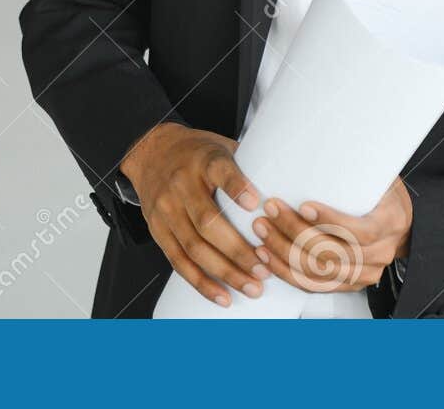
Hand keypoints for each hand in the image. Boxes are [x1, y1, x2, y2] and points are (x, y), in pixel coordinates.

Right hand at [119, 122, 271, 306]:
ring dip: (225, 272)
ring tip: (251, 286)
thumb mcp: (220, 147)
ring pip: (194, 247)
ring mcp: (166, 208)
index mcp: (203, 160)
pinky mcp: (157, 229)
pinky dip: (201, 282)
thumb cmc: (196, 153)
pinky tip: (222, 295)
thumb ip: (248, 166)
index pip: (219, 170)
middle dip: (238, 250)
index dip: (237, 186)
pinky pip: (178, 261)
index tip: (255, 203)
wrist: (152, 151)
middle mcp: (181, 184)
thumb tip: (291, 187)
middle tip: (264, 267)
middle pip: (207, 221)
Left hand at [252, 175, 412, 292]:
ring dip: (285, 251)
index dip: (331, 221)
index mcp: (390, 222)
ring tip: (261, 230)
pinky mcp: (347, 284)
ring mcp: (364, 273)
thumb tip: (322, 132)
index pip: (361, 231)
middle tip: (269, 209)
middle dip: (296, 233)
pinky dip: (286, 271)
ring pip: (319, 272)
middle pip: (334, 253)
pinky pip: (313, 285)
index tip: (303, 205)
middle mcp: (380, 254)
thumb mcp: (379, 173)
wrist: (399, 223)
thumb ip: (358, 164)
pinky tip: (265, 255)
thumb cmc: (382, 191)